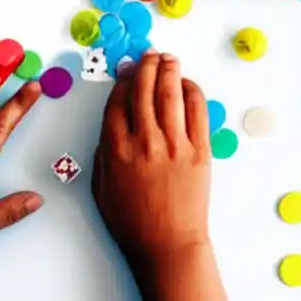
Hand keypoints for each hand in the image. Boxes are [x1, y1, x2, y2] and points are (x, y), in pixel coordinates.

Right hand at [92, 53, 211, 270]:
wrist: (167, 245)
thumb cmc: (132, 223)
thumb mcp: (101, 189)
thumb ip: (104, 155)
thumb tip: (112, 129)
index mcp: (116, 150)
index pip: (118, 102)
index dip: (123, 82)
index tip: (127, 71)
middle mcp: (144, 142)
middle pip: (143, 90)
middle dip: (145, 67)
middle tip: (149, 55)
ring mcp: (174, 145)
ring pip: (169, 94)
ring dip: (168, 70)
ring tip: (167, 58)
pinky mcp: (199, 151)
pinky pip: (197, 111)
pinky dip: (192, 91)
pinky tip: (187, 84)